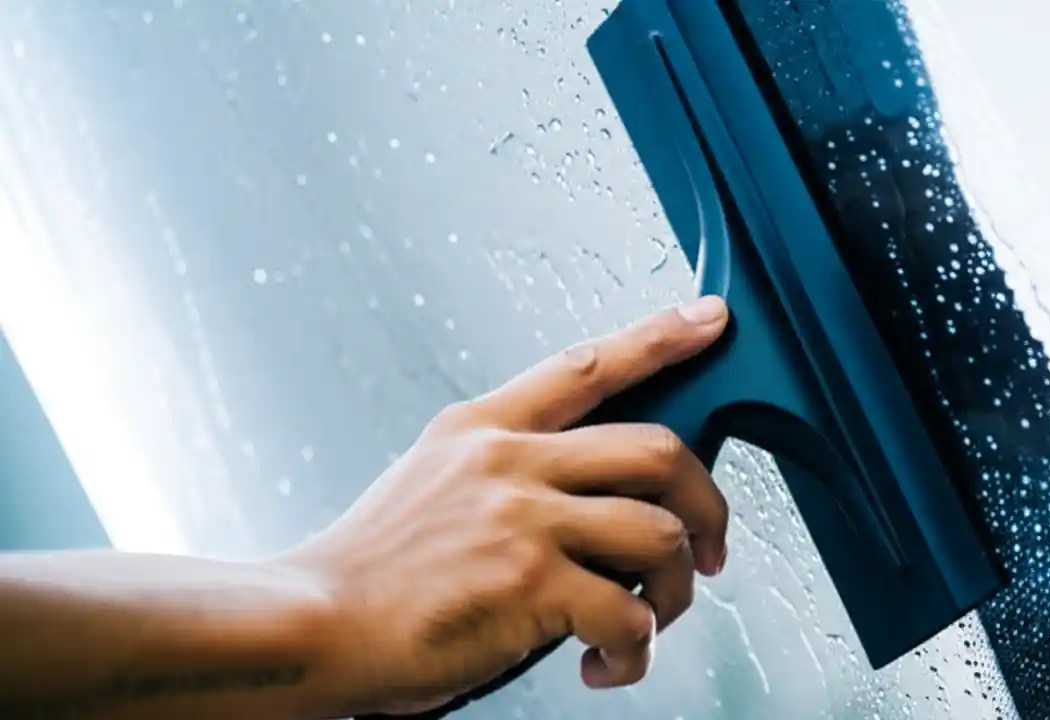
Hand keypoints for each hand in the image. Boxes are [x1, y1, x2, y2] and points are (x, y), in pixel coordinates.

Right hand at [286, 296, 731, 716]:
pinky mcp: (531, 585)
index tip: (708, 319)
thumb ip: (498, 466)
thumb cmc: (370, 567)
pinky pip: (629, 613)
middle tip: (710, 547)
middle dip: (707, 502)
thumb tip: (575, 489)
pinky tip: (604, 662)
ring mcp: (523, 519)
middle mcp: (510, 461)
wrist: (312, 624)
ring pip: (660, 533)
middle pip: (657, 450)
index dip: (658, 336)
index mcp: (484, 429)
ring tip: (650, 619)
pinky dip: (634, 649)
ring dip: (676, 588)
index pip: (588, 366)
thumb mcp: (427, 478)